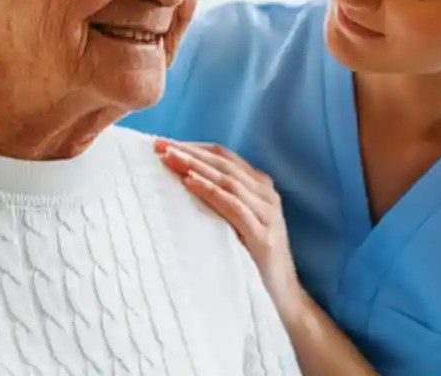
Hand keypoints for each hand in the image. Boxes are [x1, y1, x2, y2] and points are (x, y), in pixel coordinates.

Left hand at [154, 139, 305, 319]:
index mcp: (260, 185)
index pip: (223, 156)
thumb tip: (179, 179)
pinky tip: (189, 183)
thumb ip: (219, 200)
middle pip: (223, 163)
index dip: (193, 147)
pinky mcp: (263, 235)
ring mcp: (267, 213)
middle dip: (189, 152)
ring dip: (195, 167)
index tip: (162, 143)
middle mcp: (266, 194)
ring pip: (227, 180)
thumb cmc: (251, 257)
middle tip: (158, 145)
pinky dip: (210, 192)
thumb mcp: (235, 222)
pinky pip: (233, 206)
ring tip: (169, 158)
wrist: (282, 295)